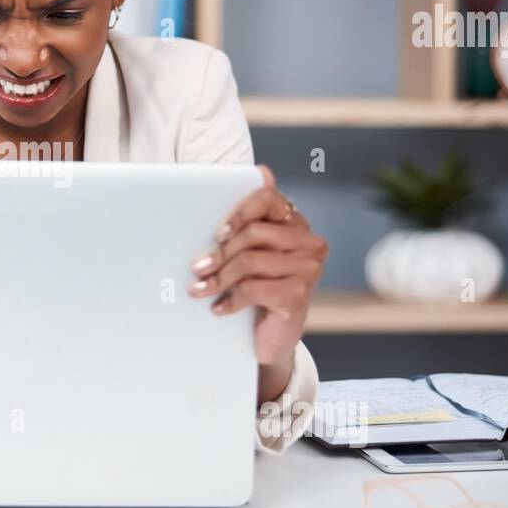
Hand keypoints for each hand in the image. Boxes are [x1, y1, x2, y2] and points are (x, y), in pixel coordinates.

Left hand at [187, 165, 326, 368]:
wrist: (273, 336)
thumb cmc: (258, 288)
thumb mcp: (249, 253)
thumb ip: (248, 220)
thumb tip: (261, 171)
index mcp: (295, 223)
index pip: (268, 198)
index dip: (238, 212)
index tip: (217, 233)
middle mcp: (309, 242)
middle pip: (255, 232)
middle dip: (220, 252)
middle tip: (198, 268)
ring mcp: (308, 269)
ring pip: (251, 261)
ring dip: (219, 278)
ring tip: (200, 289)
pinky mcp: (299, 295)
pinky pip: (254, 289)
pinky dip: (230, 300)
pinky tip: (219, 308)